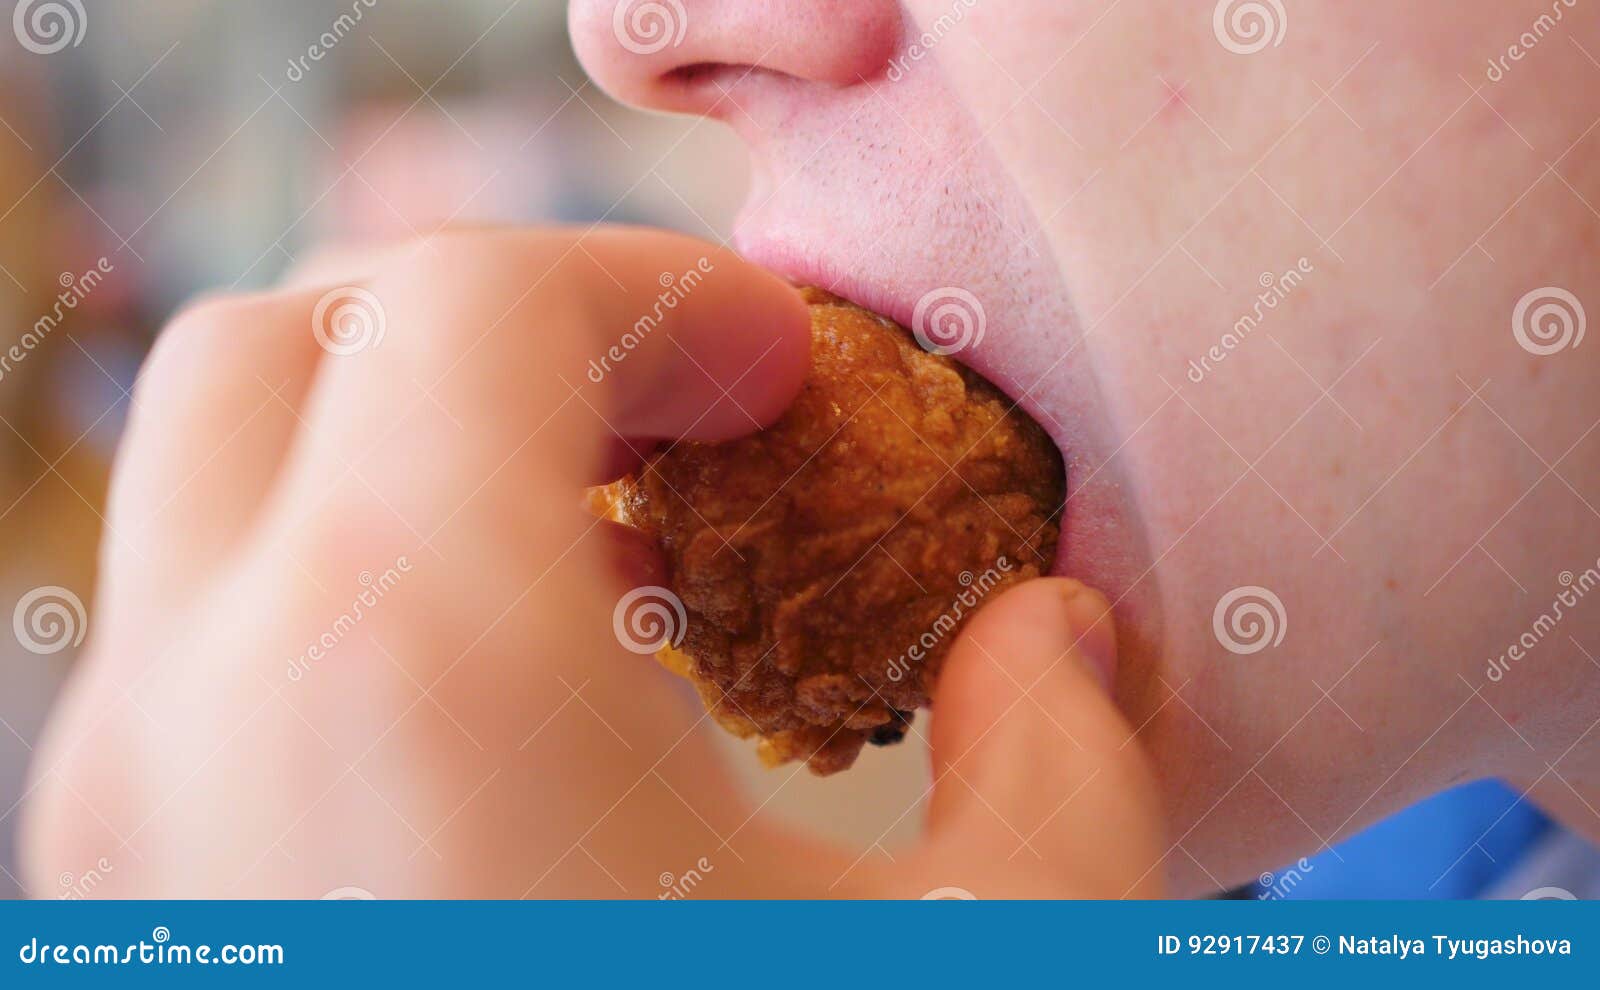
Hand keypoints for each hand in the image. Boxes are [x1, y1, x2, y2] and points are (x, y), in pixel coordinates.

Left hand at [21, 228, 1162, 897]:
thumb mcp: (1004, 959)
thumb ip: (1064, 759)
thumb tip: (1050, 640)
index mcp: (411, 666)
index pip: (471, 299)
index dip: (660, 292)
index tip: (779, 373)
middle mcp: (202, 723)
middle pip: (289, 344)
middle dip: (494, 334)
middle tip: (670, 428)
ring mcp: (125, 830)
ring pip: (210, 504)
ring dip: (401, 466)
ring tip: (590, 576)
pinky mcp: (131, 921)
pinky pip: (189, 666)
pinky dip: (331, 612)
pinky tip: (496, 737)